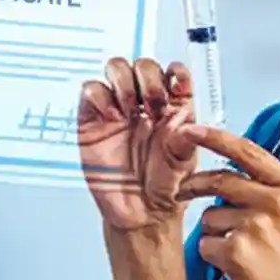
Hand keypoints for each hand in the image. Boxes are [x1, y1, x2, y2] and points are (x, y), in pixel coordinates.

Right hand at [77, 57, 199, 231]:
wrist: (139, 214)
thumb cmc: (165, 188)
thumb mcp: (184, 164)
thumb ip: (186, 141)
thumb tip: (188, 123)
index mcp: (174, 107)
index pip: (174, 72)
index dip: (175, 72)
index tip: (176, 86)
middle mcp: (146, 103)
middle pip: (143, 65)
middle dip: (148, 79)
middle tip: (152, 106)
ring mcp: (119, 109)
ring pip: (116, 69)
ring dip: (125, 83)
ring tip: (130, 110)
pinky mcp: (94, 119)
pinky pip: (92, 90)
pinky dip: (101, 96)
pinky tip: (112, 117)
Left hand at [175, 124, 279, 279]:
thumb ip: (276, 190)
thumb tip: (238, 172)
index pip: (248, 152)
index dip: (215, 137)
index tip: (191, 129)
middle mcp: (276, 201)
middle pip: (220, 180)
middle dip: (194, 184)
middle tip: (182, 191)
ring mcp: (257, 226)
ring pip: (211, 217)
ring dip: (216, 234)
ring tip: (242, 254)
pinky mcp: (238, 252)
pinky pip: (206, 245)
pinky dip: (214, 257)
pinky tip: (237, 269)